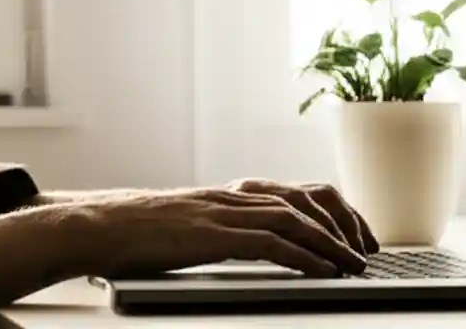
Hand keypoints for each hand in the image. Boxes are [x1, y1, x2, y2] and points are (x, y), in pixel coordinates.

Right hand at [74, 187, 368, 278]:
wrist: (99, 226)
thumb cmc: (133, 232)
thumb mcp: (184, 226)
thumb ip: (214, 230)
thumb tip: (236, 246)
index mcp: (227, 195)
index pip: (293, 193)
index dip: (329, 212)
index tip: (352, 235)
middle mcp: (231, 197)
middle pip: (303, 201)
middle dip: (341, 226)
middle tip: (366, 252)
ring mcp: (222, 213)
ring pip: (293, 220)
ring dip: (330, 243)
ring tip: (354, 265)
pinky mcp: (212, 235)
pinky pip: (270, 243)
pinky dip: (303, 257)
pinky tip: (322, 272)